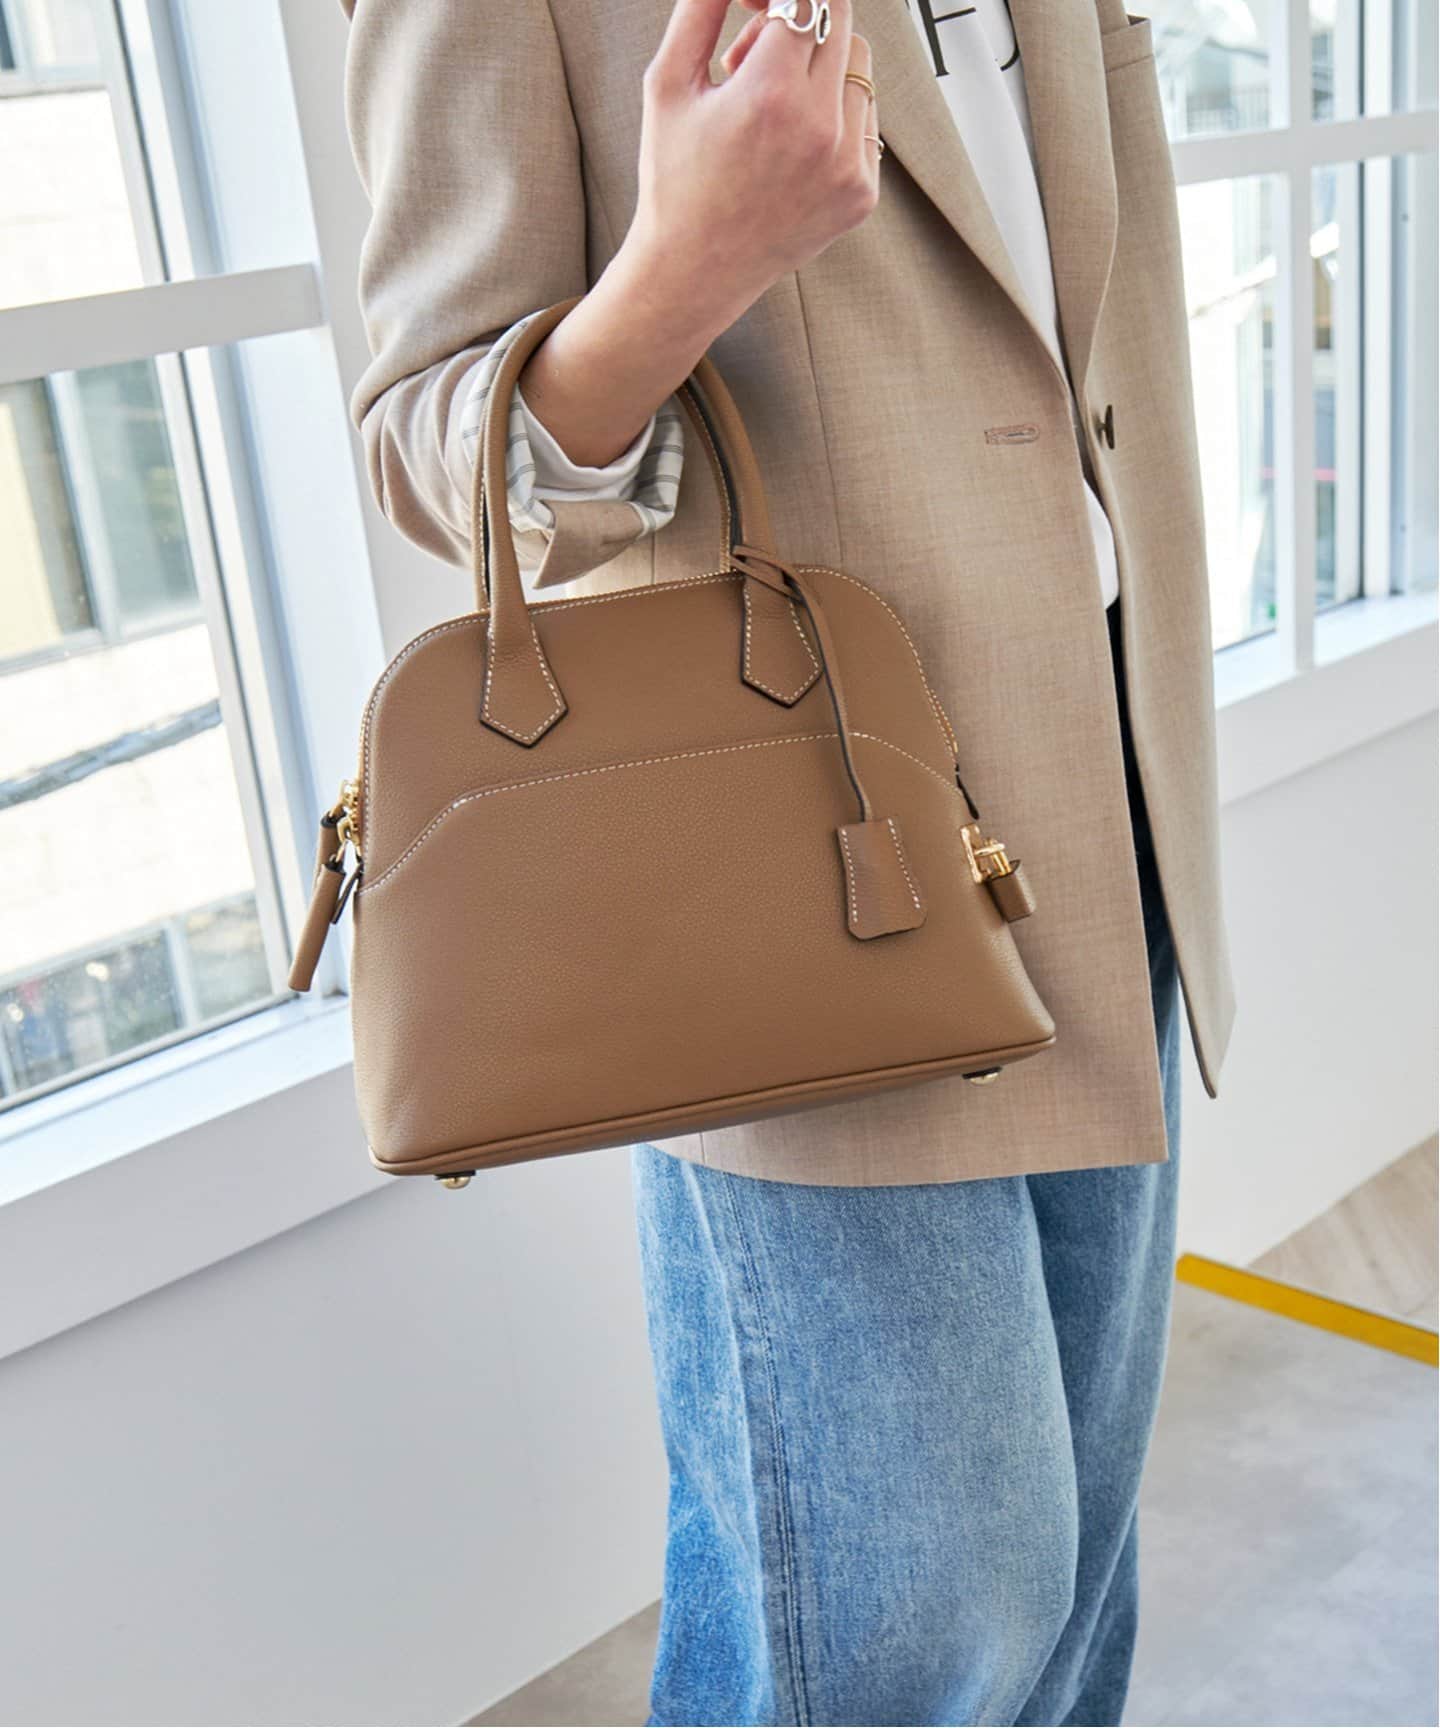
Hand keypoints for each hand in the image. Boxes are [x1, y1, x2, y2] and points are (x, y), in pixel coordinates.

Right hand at [518, 0, 877, 469]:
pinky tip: (789, 145)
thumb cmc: (673, 177)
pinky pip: (865, 122)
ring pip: (859, 67)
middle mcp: (821, 128)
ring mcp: (848, 165)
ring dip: (820, 63)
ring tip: (770, 101)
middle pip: (839, 19)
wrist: (693, 273)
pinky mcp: (862, 194)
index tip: (749, 8)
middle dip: (799, 16)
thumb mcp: (669, 83)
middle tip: (754, 50)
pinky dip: (833, 115)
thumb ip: (701, 7)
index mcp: (772, 95)